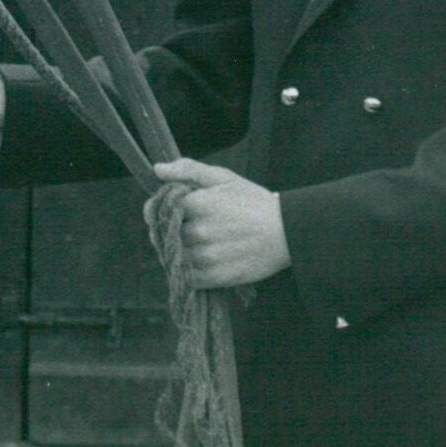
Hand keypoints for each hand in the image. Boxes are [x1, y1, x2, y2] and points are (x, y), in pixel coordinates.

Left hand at [151, 158, 290, 288]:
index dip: (160, 208)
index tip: (168, 210)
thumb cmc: (254, 201)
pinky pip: (189, 277)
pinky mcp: (216, 277)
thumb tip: (158, 169)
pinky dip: (190, 271)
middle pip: (166, 233)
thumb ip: (188, 170)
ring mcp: (206, 256)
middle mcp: (198, 231)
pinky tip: (201, 261)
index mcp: (196, 204)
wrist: (287, 232)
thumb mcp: (223, 177)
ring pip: (175, 256)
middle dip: (169, 230)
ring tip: (196, 244)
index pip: (160, 208)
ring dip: (178, 251)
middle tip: (185, 227)